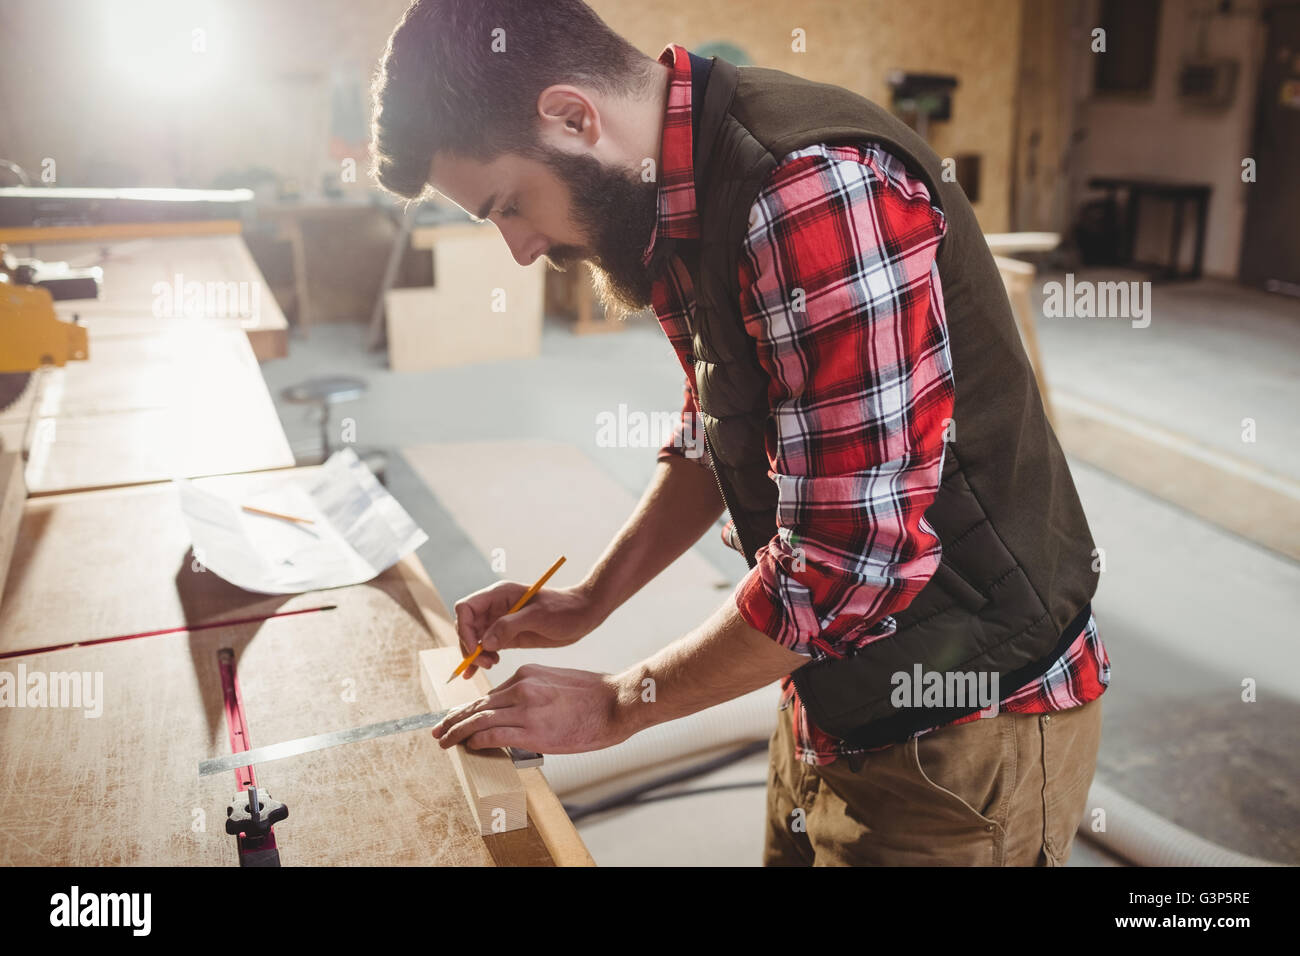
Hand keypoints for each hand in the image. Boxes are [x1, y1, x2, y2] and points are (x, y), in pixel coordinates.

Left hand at [431, 663, 630, 753]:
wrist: (616, 702)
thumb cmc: (594, 696)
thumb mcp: (557, 683)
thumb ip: (534, 693)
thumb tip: (518, 713)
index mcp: (526, 675)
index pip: (488, 695)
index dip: (468, 710)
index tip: (457, 719)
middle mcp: (521, 688)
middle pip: (477, 705)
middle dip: (453, 719)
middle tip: (437, 731)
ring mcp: (525, 708)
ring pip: (478, 720)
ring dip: (457, 732)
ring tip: (444, 742)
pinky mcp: (532, 729)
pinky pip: (493, 735)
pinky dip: (476, 741)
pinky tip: (467, 747)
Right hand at [452, 580, 604, 677]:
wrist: (584, 614)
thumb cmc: (563, 609)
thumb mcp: (538, 615)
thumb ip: (510, 626)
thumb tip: (485, 642)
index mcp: (499, 594)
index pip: (466, 608)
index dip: (465, 628)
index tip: (477, 648)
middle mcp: (495, 607)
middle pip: (467, 626)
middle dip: (470, 645)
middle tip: (486, 663)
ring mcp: (500, 623)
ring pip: (474, 639)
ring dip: (474, 655)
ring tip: (490, 666)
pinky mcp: (508, 637)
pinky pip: (487, 648)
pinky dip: (481, 659)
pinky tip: (485, 669)